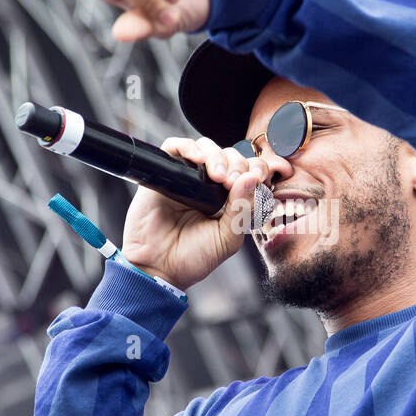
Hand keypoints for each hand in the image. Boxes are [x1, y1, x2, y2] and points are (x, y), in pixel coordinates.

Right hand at [120, 137, 272, 290]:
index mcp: (229, 200)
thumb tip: (253, 177)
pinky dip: (189, 147)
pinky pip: (175, 147)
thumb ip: (242, 209)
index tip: (257, 177)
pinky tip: (198, 159)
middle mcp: (209, 186)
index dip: (256, 169)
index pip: (248, 172)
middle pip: (230, 156)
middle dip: (237, 164)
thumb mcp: (227, 238)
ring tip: (217, 175)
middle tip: (231, 181)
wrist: (158, 268)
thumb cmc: (192, 258)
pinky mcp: (165, 174)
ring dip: (217, 155)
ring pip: (206, 148)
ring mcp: (187, 178)